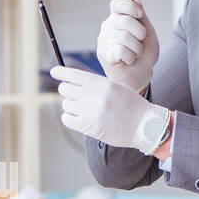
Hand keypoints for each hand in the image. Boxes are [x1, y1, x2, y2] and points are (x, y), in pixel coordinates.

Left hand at [51, 63, 170, 152]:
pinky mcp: (88, 126)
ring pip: (66, 104)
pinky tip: (79, 118)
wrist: (144, 125)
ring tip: (84, 109)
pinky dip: (70, 118)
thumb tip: (73, 82)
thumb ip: (96, 84)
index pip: (73, 74)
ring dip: (71, 106)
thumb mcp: (115, 87)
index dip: (60, 72)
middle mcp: (94, 96)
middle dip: (68, 91)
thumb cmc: (131, 105)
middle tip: (75, 95)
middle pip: (65, 89)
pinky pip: (67, 119)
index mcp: (101, 83)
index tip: (54, 71)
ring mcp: (90, 112)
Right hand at [97, 0, 160, 93]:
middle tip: (140, 41)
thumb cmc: (143, 53)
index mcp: (118, 18)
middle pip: (124, 20)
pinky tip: (127, 60)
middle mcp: (108, 27)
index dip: (129, 6)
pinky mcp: (104, 54)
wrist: (141, 75)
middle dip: (140, 32)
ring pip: (123, 37)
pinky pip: (120, 50)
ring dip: (136, 48)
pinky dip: (130, 57)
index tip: (139, 15)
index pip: (117, 3)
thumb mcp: (148, 32)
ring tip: (135, 53)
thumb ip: (141, 16)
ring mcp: (104, 40)